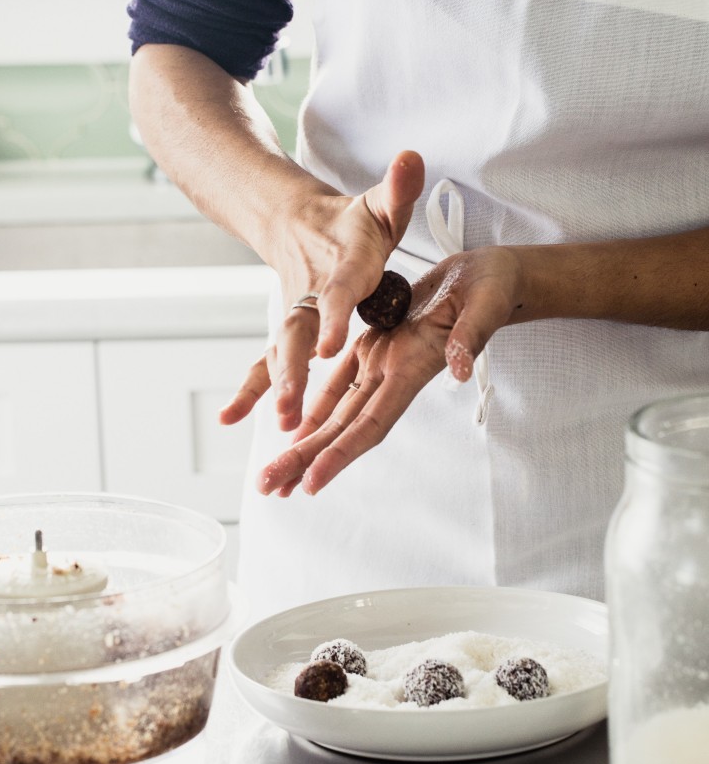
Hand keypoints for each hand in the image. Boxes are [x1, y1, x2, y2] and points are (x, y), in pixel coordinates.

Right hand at [219, 150, 424, 431]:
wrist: (296, 221)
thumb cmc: (352, 222)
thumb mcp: (380, 204)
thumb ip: (397, 187)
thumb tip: (412, 157)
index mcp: (341, 269)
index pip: (337, 295)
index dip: (334, 319)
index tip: (331, 347)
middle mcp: (312, 296)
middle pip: (297, 335)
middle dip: (293, 371)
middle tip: (291, 407)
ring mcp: (295, 316)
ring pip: (281, 354)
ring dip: (277, 389)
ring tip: (282, 426)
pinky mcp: (288, 332)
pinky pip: (266, 363)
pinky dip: (248, 390)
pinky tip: (230, 419)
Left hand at [257, 244, 522, 496]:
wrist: (492, 276)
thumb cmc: (494, 288)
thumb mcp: (485, 304)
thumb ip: (471, 336)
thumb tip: (459, 371)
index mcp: (413, 369)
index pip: (371, 423)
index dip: (340, 454)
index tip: (311, 482)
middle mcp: (393, 376)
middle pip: (343, 429)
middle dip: (305, 460)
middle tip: (269, 488)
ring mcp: (383, 364)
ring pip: (336, 412)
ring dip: (305, 443)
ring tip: (274, 474)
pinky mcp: (377, 345)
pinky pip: (339, 382)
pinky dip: (316, 408)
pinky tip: (294, 429)